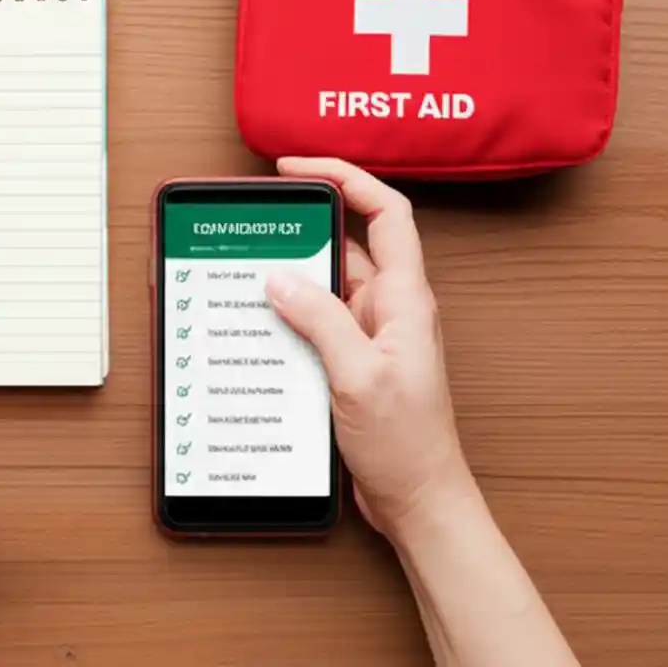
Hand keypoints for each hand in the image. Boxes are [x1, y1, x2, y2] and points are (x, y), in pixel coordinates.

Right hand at [266, 157, 470, 536]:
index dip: (346, 178)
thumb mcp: (358, 375)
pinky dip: (290, 318)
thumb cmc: (408, 443)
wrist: (418, 498)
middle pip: (348, 244)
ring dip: (292, 279)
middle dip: (305, 226)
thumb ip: (320, 320)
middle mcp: (390, 309)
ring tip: (249, 273)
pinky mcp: (353, 362)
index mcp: (405, 299)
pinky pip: (318, 324)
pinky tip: (262, 325)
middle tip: (261, 219)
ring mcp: (371, 336)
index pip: (386, 212)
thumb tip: (280, 278)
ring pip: (326, 286)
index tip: (298, 169)